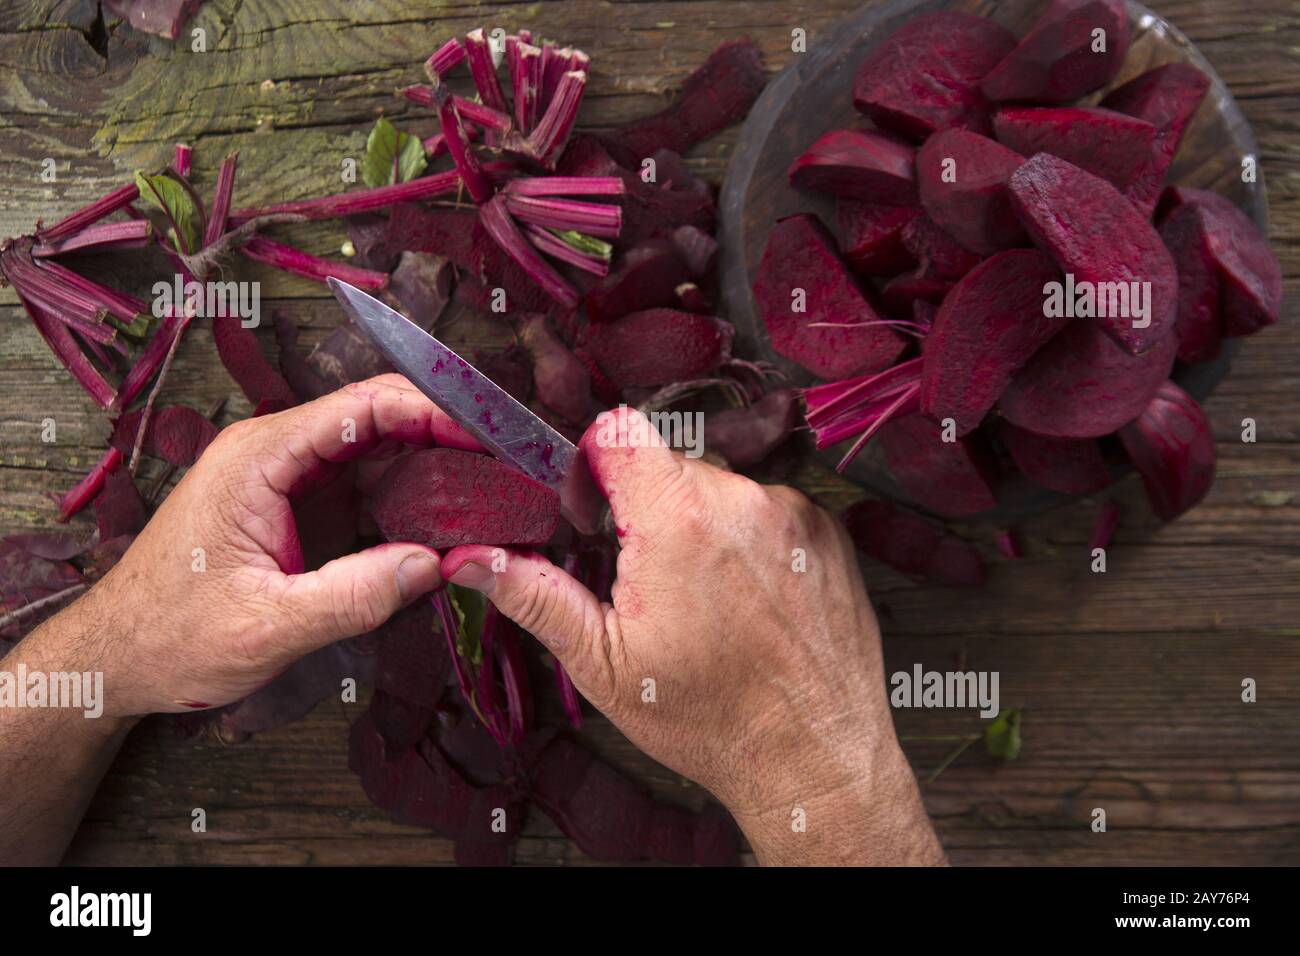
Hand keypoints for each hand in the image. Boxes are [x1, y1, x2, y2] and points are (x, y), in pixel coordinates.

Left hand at [65, 374, 472, 718]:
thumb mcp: (267, 626)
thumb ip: (352, 596)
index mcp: (259, 458)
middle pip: (376, 416)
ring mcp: (283, 476)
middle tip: (507, 459)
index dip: (435, 411)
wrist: (115, 659)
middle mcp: (272, 452)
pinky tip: (446, 513)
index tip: (490, 434)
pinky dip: (407, 491)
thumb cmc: (171, 638)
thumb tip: (434, 564)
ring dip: (432, 459)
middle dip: (445, 429)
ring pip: (374, 447)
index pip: (362, 407)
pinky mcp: (291, 505)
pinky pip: (361, 482)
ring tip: (492, 481)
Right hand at [442, 407, 943, 864]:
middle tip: (650, 579)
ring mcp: (793, 512)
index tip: (594, 510)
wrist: (813, 758)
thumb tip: (472, 559)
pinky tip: (748, 599)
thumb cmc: (709, 718)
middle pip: (670, 464)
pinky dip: (752, 541)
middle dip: (648, 508)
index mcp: (678, 519)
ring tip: (706, 599)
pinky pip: (770, 511)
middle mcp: (742, 500)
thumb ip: (536, 596)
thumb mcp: (603, 663)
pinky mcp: (828, 531)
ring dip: (703, 526)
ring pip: (722, 489)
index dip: (594, 464)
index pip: (619, 431)